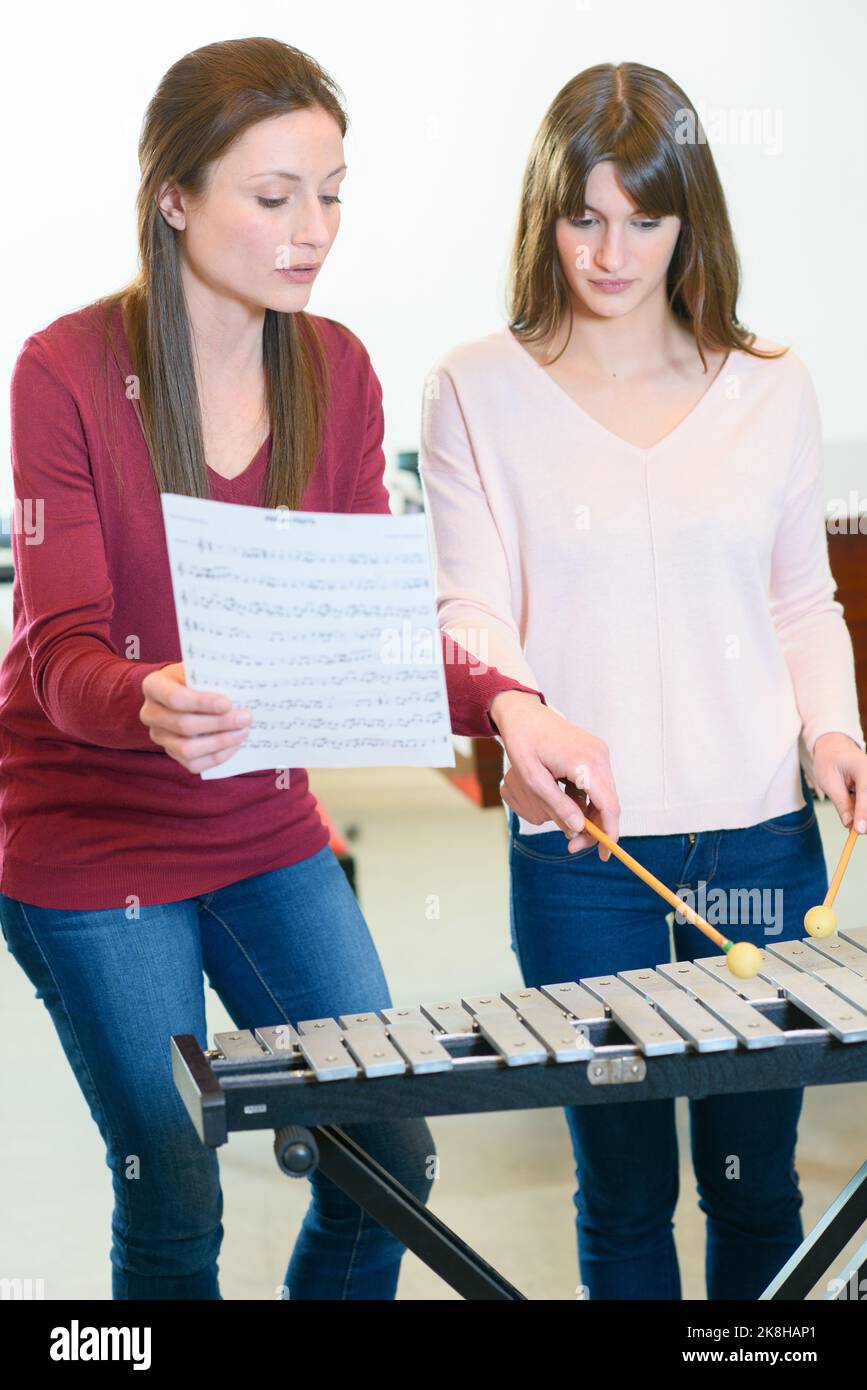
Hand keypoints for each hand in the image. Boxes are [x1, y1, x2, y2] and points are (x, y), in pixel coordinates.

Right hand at [140, 662, 251, 773]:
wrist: (183, 691)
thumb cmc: (194, 677)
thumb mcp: (199, 668)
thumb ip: (212, 676)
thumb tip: (240, 688)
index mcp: (154, 686)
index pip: (175, 698)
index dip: (202, 703)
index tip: (227, 704)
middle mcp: (150, 713)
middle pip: (183, 725)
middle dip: (219, 724)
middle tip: (245, 718)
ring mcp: (158, 736)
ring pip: (187, 749)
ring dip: (220, 743)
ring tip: (243, 732)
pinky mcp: (170, 753)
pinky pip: (192, 764)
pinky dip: (216, 757)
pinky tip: (234, 746)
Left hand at [490, 691, 619, 859]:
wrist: (522, 713)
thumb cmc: (523, 742)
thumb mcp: (533, 778)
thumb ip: (558, 804)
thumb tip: (580, 829)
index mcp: (587, 763)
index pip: (609, 806)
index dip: (609, 834)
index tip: (602, 856)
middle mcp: (600, 756)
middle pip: (609, 804)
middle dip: (595, 829)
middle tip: (571, 845)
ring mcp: (599, 753)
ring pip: (603, 796)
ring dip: (588, 815)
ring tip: (564, 825)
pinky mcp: (594, 753)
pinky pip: (596, 785)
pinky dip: (585, 800)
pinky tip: (564, 803)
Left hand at [811, 732, 866, 832]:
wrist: (835, 747)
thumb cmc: (830, 761)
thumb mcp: (828, 780)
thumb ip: (841, 803)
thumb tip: (849, 824)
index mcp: (863, 768)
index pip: (866, 793)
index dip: (863, 814)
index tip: (860, 831)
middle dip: (863, 818)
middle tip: (853, 830)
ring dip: (861, 814)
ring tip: (846, 802)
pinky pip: (866, 802)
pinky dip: (861, 810)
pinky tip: (851, 803)